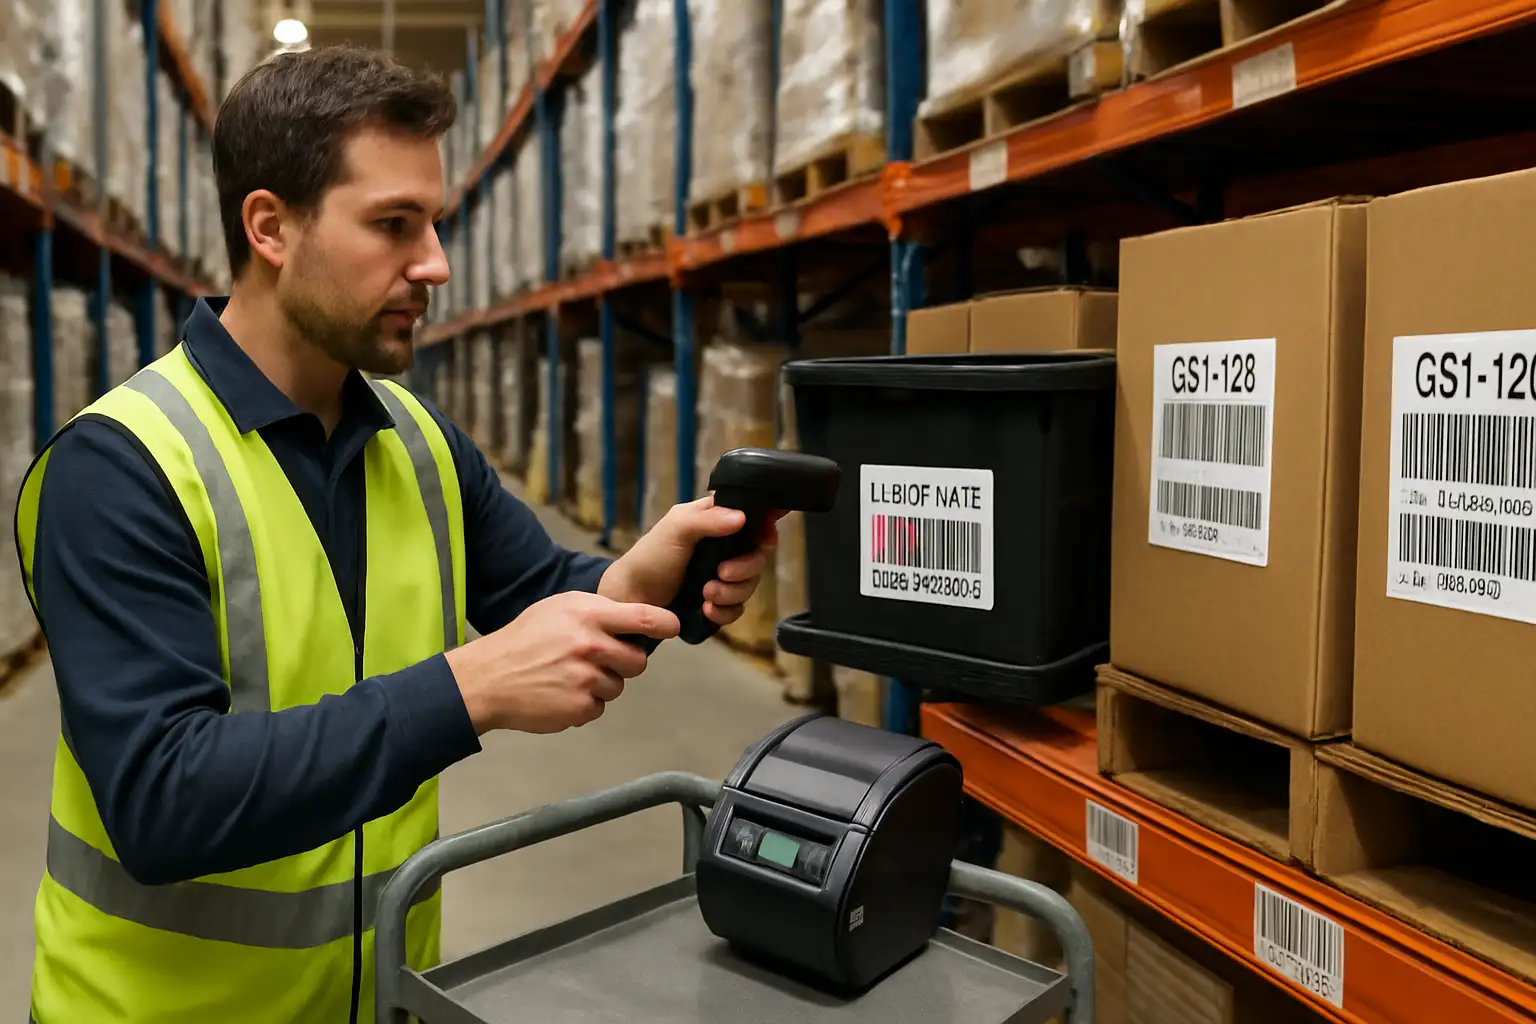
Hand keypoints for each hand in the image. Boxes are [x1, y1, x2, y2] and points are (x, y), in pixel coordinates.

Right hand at [444, 591, 678, 734]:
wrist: (487, 678)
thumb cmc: (525, 639)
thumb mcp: (558, 608)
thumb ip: (597, 611)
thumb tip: (635, 620)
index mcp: (588, 616)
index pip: (643, 617)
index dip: (664, 623)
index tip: (672, 627)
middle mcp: (591, 645)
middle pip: (638, 660)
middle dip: (624, 662)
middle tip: (599, 660)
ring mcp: (586, 678)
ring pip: (618, 686)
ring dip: (601, 685)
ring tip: (569, 676)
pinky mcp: (580, 707)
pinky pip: (599, 707)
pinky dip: (585, 704)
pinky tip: (561, 694)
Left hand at [599, 495, 783, 627]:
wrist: (631, 598)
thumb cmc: (650, 556)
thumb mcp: (676, 528)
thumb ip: (708, 519)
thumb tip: (742, 517)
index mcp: (716, 520)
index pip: (754, 517)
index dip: (766, 527)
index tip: (764, 539)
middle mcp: (723, 547)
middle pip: (758, 556)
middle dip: (744, 569)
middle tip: (721, 574)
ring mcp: (721, 576)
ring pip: (750, 585)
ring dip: (732, 593)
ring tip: (706, 595)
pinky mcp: (717, 602)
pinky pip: (737, 609)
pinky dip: (725, 611)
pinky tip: (706, 610)